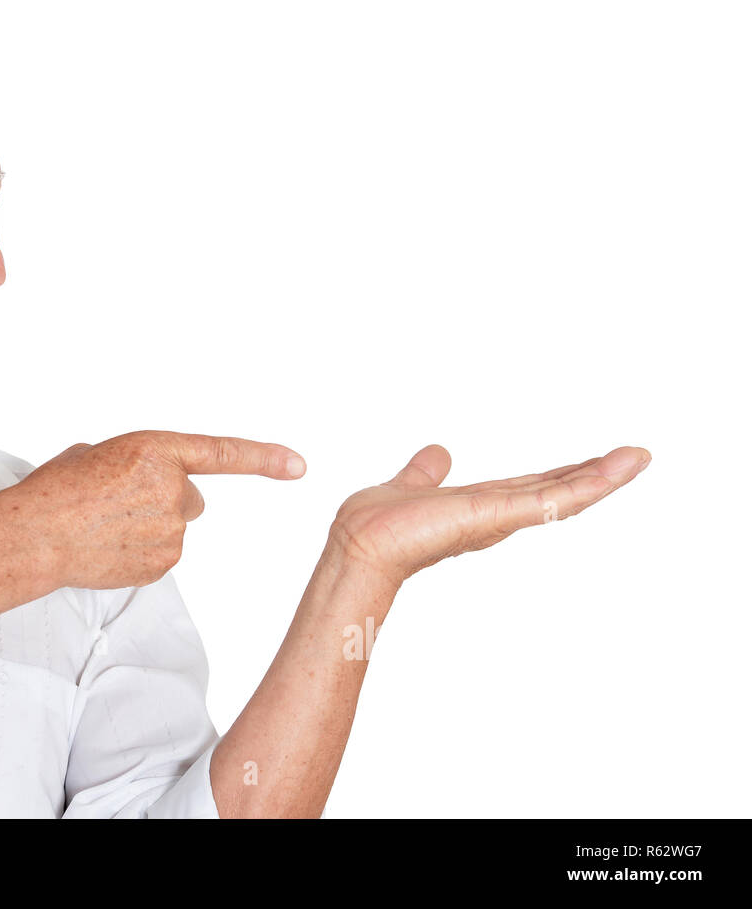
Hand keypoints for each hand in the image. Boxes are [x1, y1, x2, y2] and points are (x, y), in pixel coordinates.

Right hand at [14, 431, 304, 589]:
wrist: (37, 534)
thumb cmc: (58, 489)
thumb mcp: (99, 453)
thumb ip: (139, 463)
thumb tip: (145, 481)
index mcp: (157, 450)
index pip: (223, 453)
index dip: (264, 459)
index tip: (298, 465)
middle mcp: (172, 489)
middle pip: (189, 498)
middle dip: (163, 500)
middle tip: (120, 503)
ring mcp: (170, 531)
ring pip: (172, 529)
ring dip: (148, 527)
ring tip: (105, 526)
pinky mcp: (162, 564)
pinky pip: (160, 555)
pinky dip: (139, 553)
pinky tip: (108, 547)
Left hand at [327, 444, 650, 585]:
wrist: (360, 545)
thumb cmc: (377, 525)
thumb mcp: (411, 486)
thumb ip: (425, 472)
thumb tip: (438, 453)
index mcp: (479, 506)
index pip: (531, 487)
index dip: (564, 474)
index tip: (595, 460)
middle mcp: (496, 515)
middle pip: (556, 492)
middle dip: (595, 476)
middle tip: (636, 457)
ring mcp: (500, 519)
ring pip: (562, 497)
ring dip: (602, 478)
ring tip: (639, 457)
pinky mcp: (498, 518)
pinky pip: (550, 502)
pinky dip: (584, 487)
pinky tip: (613, 471)